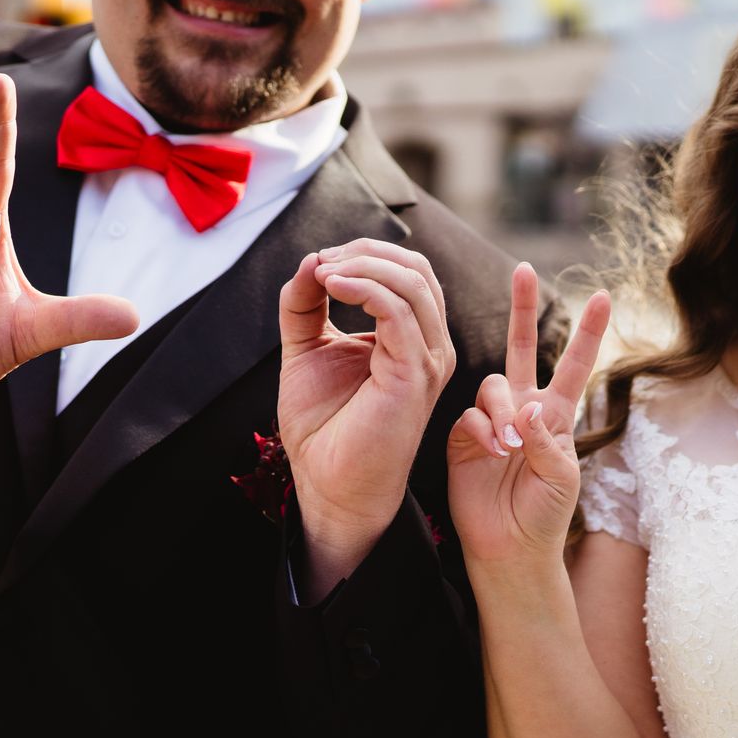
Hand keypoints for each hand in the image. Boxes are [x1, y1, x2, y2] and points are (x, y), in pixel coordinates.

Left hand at [277, 238, 457, 573]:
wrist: (329, 485)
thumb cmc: (324, 427)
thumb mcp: (308, 348)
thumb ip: (306, 303)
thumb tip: (313, 259)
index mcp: (413, 337)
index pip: (408, 270)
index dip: (364, 254)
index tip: (319, 263)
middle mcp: (430, 345)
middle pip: (417, 268)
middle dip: (366, 253)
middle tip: (322, 263)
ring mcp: (428, 359)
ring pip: (412, 282)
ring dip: (361, 266)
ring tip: (323, 275)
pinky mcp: (415, 375)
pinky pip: (399, 311)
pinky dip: (364, 288)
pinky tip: (332, 288)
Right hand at [447, 264, 610, 572]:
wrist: (510, 548)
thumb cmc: (546, 514)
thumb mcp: (563, 476)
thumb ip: (548, 439)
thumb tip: (528, 407)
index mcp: (556, 415)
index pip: (574, 365)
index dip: (587, 332)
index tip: (603, 295)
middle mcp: (522, 409)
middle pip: (520, 348)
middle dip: (522, 308)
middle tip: (524, 269)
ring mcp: (490, 421)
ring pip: (492, 385)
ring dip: (503, 410)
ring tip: (511, 448)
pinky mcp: (463, 437)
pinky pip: (470, 416)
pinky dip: (483, 430)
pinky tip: (494, 454)